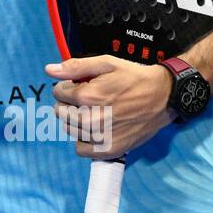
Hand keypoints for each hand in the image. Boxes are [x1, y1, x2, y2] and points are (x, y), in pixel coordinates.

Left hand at [46, 56, 175, 158]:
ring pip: (69, 130)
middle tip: (87, 99)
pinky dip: (84, 140)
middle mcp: (91, 119)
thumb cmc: (134, 78)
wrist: (163, 97)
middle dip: (69, 103)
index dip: (67, 86)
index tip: (80, 85)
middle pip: (60, 112)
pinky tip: (96, 129)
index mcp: (88, 96)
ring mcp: (100, 137)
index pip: (58, 92)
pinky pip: (81, 149)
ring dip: (76, 121)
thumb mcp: (106, 63)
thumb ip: (75, 67)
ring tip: (94, 112)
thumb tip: (49, 70)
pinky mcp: (110, 150)